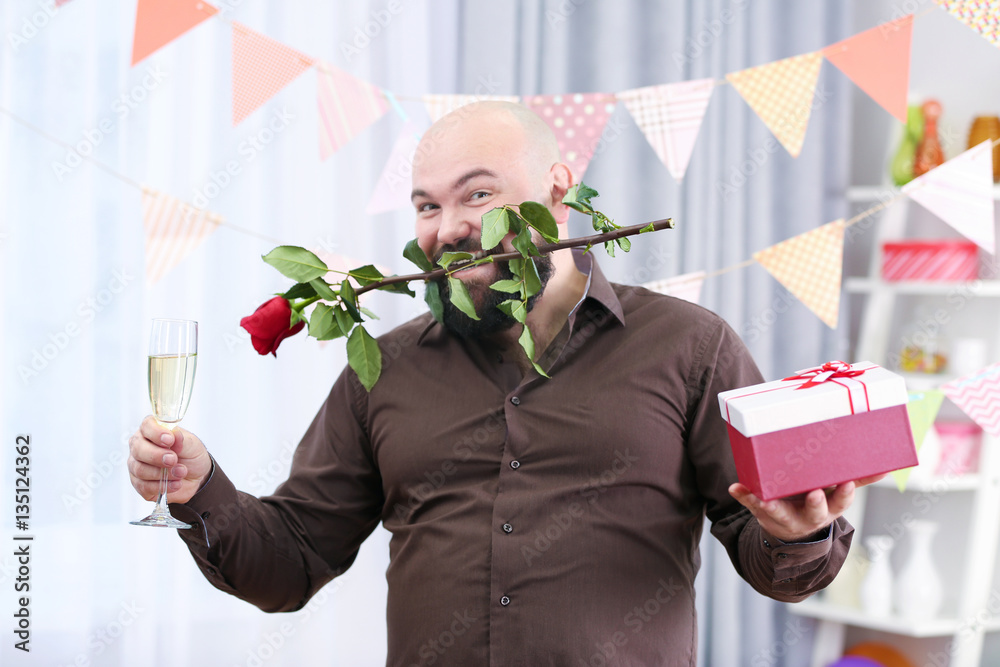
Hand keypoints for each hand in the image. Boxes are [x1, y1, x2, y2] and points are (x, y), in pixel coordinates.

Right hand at [128, 415, 212, 503]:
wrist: (196, 477)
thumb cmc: (191, 455)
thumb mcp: (192, 445)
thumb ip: (182, 440)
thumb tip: (174, 435)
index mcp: (152, 431)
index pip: (146, 426)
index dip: (156, 433)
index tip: (169, 440)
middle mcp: (140, 446)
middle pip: (138, 449)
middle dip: (157, 456)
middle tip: (174, 460)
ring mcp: (137, 465)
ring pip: (139, 469)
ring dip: (162, 473)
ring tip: (181, 472)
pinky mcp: (139, 484)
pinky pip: (143, 486)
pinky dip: (161, 486)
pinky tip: (175, 484)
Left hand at [729, 473, 886, 542]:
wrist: (790, 531)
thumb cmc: (816, 503)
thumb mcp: (837, 496)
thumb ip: (856, 480)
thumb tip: (887, 468)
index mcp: (828, 508)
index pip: (840, 502)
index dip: (843, 494)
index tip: (845, 483)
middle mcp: (808, 515)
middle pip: (815, 512)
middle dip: (816, 503)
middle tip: (815, 493)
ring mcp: (785, 514)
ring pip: (780, 512)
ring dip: (773, 505)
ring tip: (766, 498)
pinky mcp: (763, 510)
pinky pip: (752, 503)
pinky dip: (744, 495)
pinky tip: (736, 487)